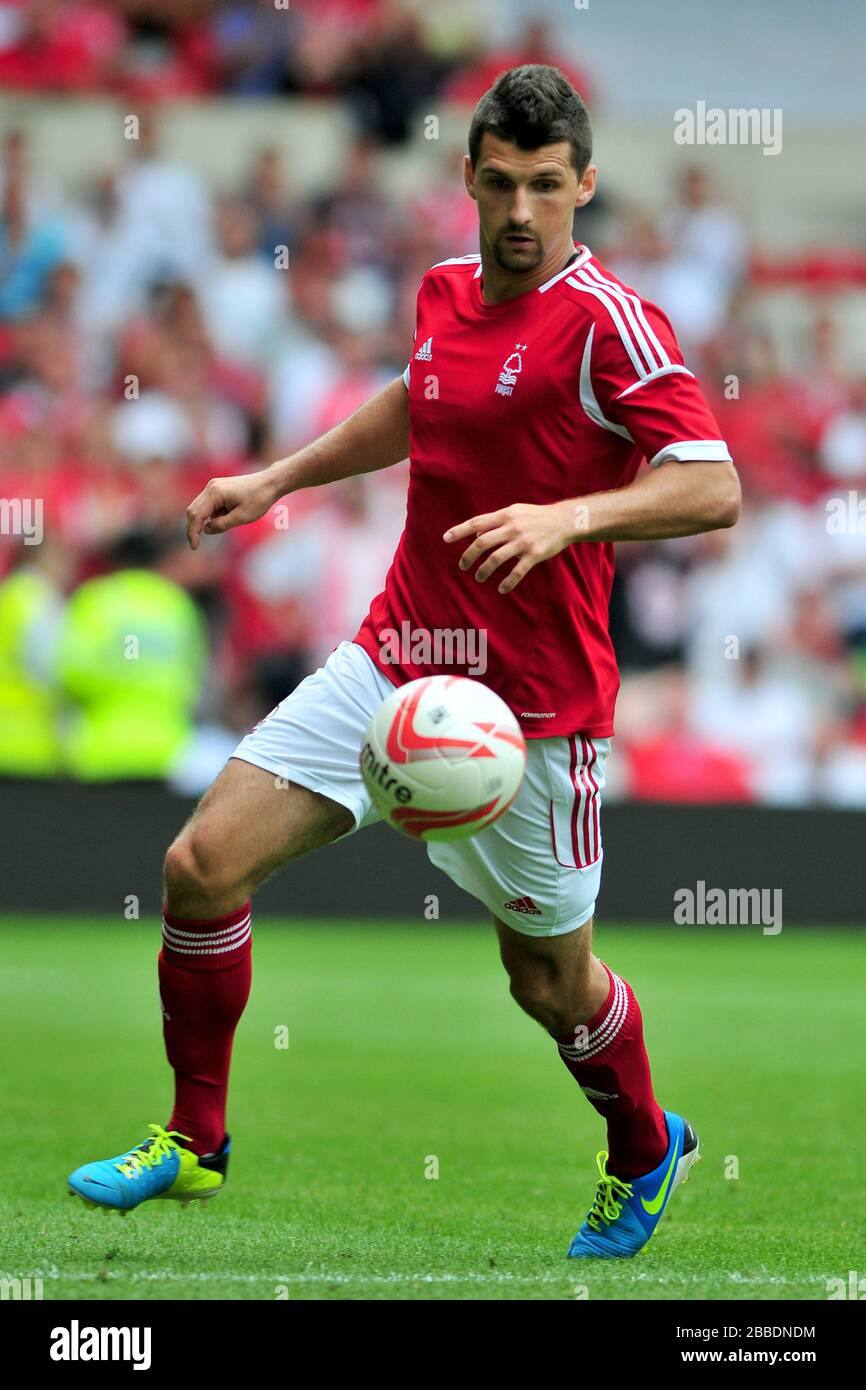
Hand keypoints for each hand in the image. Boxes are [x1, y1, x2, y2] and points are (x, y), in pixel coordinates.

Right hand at [186, 468, 280, 549]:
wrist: (270, 483)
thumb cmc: (259, 499)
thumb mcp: (242, 517)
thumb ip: (222, 525)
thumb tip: (206, 530)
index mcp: (215, 493)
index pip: (196, 515)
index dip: (193, 532)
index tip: (194, 547)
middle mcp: (211, 487)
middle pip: (193, 510)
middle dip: (193, 528)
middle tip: (195, 545)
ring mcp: (214, 486)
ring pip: (200, 507)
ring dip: (203, 521)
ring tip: (227, 525)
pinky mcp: (218, 488)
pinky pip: (209, 504)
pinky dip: (213, 515)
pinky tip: (230, 516)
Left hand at [443, 500, 578, 593]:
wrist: (565, 520)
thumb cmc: (536, 516)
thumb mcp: (515, 512)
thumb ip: (496, 522)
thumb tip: (475, 535)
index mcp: (505, 515)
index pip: (477, 522)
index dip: (459, 530)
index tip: (445, 538)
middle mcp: (512, 527)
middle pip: (482, 542)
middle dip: (468, 556)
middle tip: (463, 566)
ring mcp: (523, 542)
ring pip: (496, 558)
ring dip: (484, 570)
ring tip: (478, 577)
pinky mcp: (535, 554)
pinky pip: (517, 571)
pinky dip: (508, 582)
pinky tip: (501, 589)